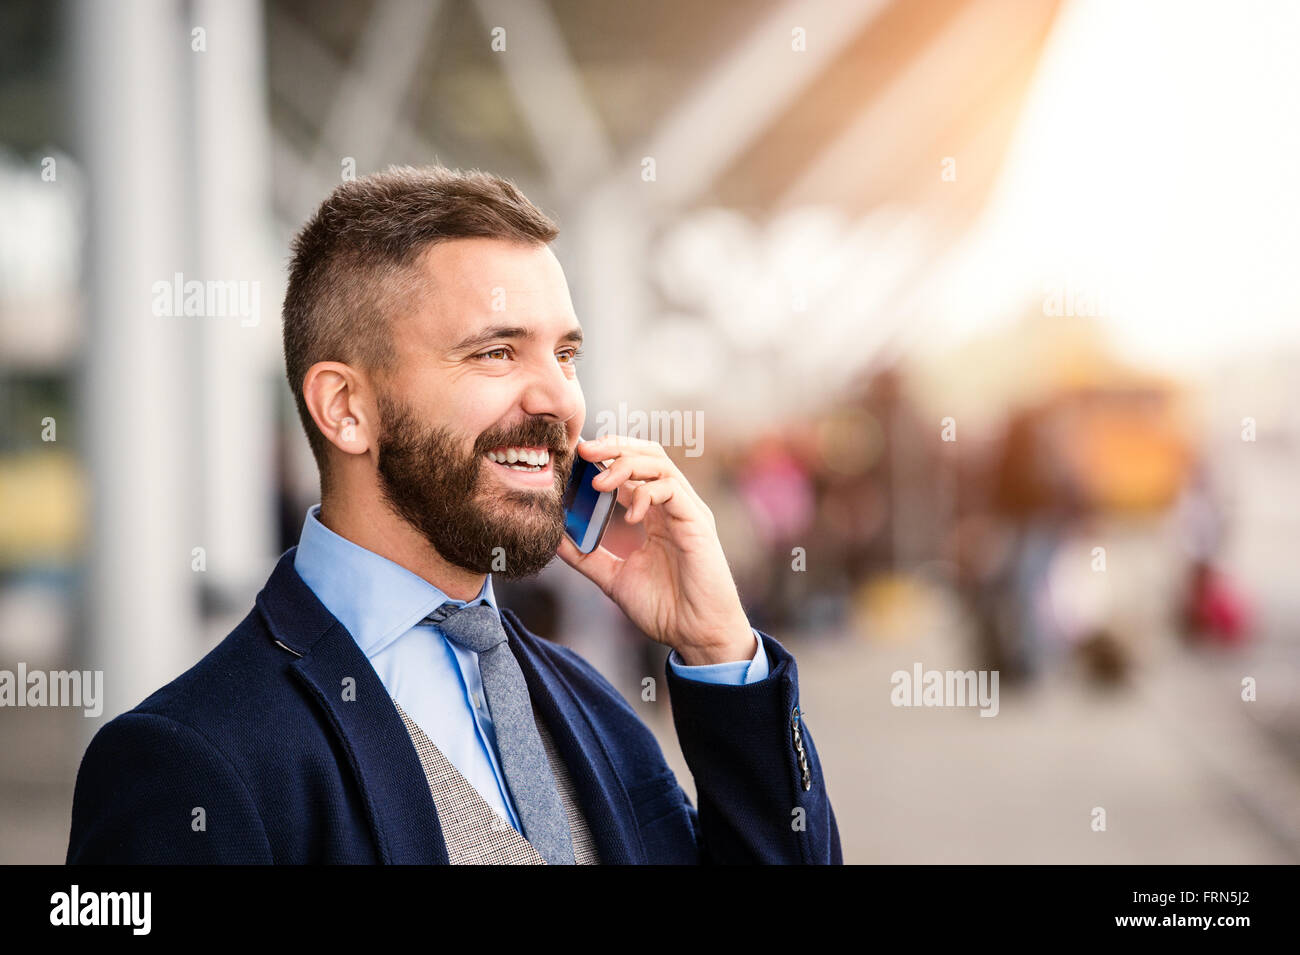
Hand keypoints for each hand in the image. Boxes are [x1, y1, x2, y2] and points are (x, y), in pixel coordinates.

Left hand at [555, 435, 755, 664]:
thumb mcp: (613, 578)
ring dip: (626, 465)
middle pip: (648, 455)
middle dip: (615, 446)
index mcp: (656, 515)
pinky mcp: (698, 523)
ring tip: (599, 483)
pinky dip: (647, 494)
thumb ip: (586, 556)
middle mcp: (674, 506)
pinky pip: (673, 490)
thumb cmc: (664, 609)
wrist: (696, 636)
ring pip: (660, 464)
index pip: (632, 470)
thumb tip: (554, 536)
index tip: (574, 458)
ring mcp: (688, 512)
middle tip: (584, 452)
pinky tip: (631, 516)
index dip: (605, 457)